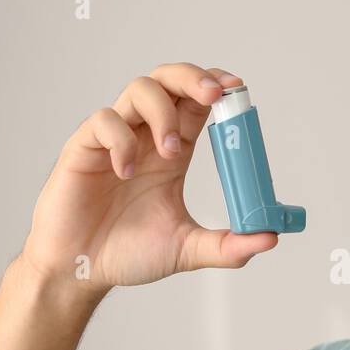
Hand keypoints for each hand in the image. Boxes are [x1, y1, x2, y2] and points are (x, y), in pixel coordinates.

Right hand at [20, 64, 278, 293]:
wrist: (80, 271)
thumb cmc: (127, 253)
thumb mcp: (187, 250)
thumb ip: (227, 247)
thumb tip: (269, 239)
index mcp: (173, 152)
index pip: (197, 103)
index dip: (217, 88)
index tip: (238, 90)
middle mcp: (145, 137)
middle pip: (170, 80)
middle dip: (193, 78)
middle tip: (213, 94)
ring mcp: (114, 139)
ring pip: (140, 89)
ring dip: (162, 112)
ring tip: (170, 153)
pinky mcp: (84, 148)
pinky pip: (104, 121)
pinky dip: (121, 139)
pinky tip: (125, 172)